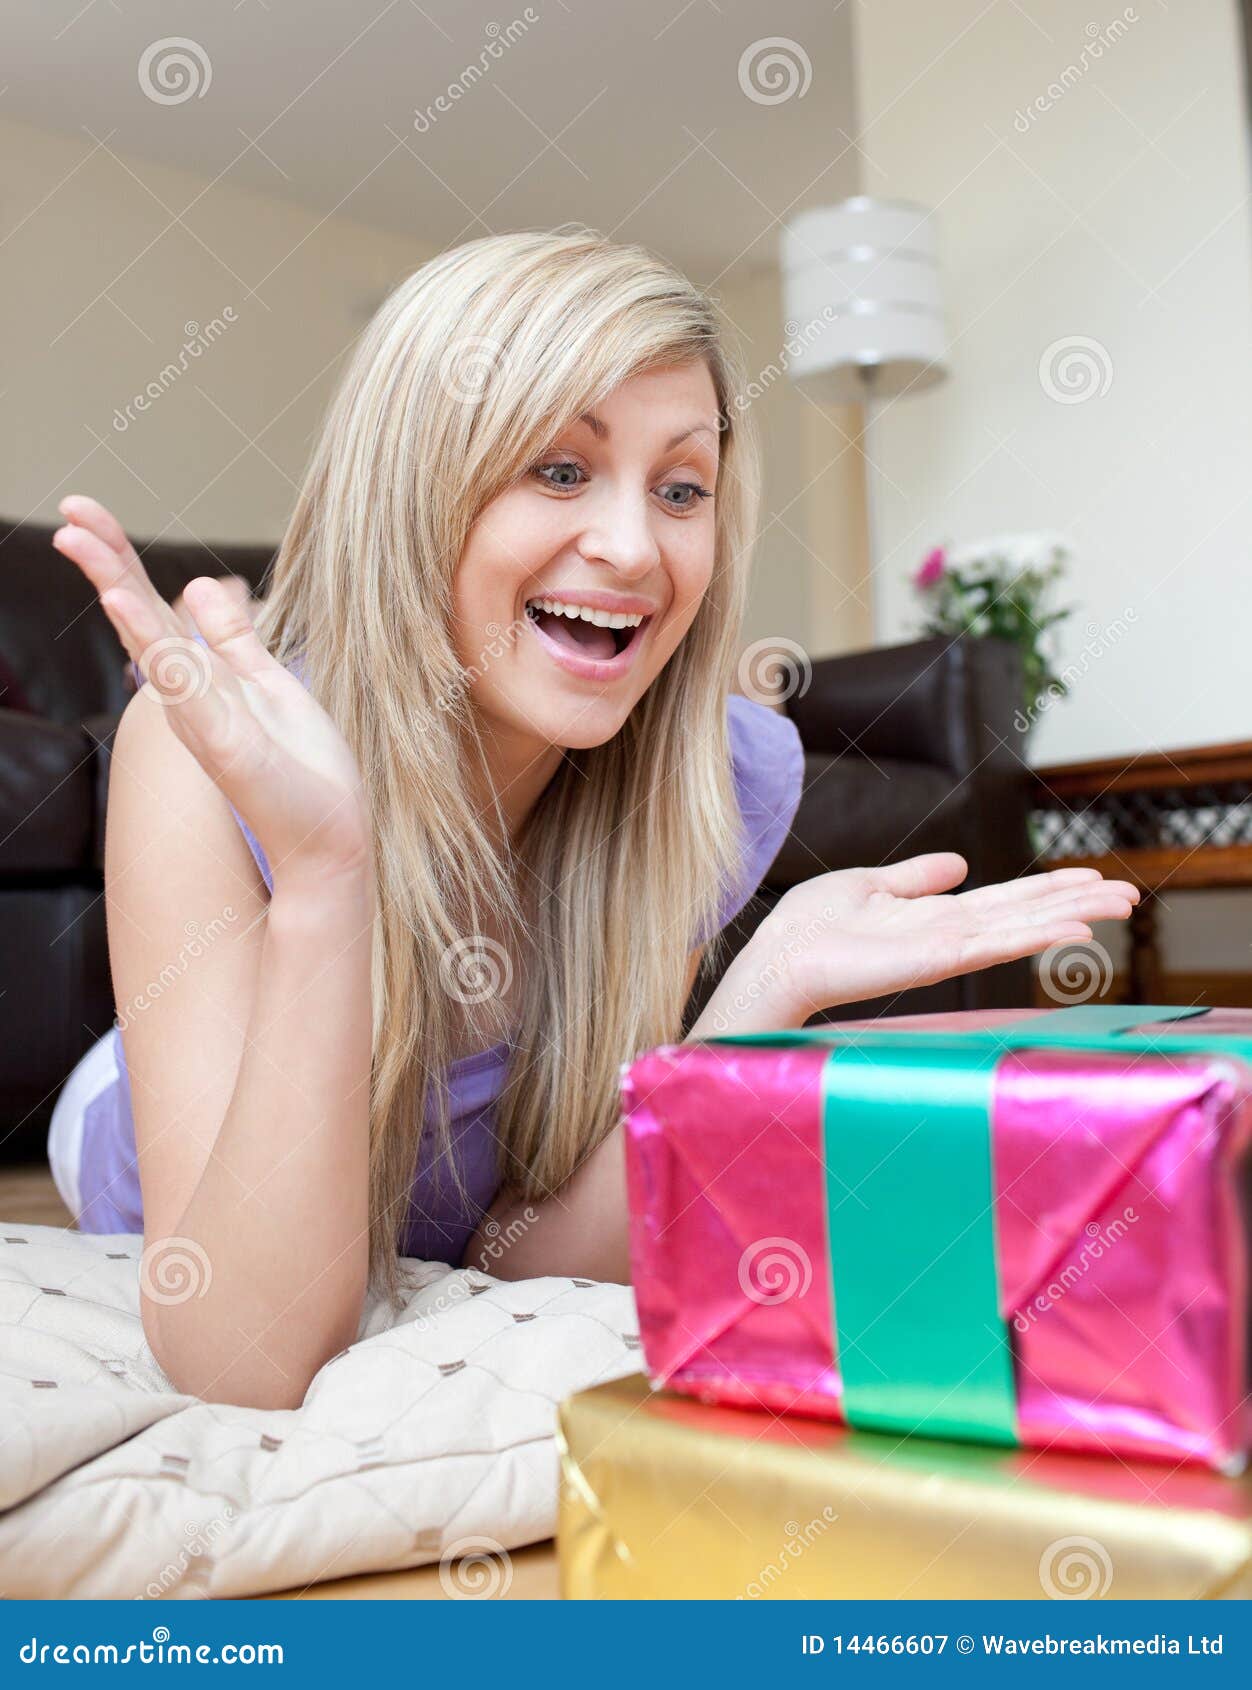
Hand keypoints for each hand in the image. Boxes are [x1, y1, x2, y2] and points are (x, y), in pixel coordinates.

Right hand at [53, 494, 371, 882]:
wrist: (329, 838)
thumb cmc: (300, 770)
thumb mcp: (267, 684)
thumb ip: (234, 639)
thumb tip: (203, 586)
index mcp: (198, 678)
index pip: (151, 607)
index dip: (120, 558)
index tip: (85, 510)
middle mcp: (189, 695)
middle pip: (139, 615)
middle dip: (107, 560)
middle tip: (67, 508)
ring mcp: (201, 718)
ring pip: (151, 641)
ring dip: (117, 588)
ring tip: (80, 540)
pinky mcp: (223, 742)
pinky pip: (184, 685)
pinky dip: (154, 645)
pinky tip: (125, 607)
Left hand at [697, 853, 1138, 1033]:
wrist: (782, 957)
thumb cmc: (813, 927)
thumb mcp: (871, 884)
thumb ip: (917, 877)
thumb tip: (960, 863)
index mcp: (936, 915)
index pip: (1006, 900)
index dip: (1048, 887)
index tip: (1090, 876)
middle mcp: (950, 934)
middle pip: (1027, 914)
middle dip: (1078, 902)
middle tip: (1131, 894)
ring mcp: (947, 949)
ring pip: (1024, 927)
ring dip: (1073, 915)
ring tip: (1120, 905)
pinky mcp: (937, 960)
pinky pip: (998, 944)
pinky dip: (1038, 936)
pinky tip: (1073, 930)